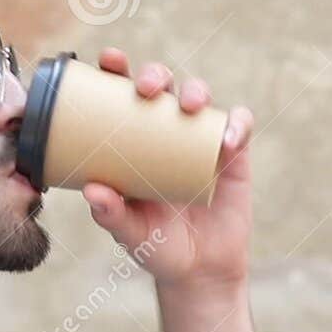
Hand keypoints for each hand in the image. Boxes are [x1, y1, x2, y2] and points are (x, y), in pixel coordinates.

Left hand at [80, 47, 254, 292]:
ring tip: (190, 107)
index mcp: (134, 141)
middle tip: (148, 89)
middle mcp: (167, 132)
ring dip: (196, 91)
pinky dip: (237, 125)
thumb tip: (92, 190)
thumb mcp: (130, 233)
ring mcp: (201, 140)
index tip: (110, 60)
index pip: (123, 95)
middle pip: (163, 85)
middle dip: (156, 75)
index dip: (118, 69)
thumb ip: (111, 215)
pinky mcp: (234, 155)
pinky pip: (239, 126)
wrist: (200, 272)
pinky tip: (229, 140)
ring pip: (201, 96)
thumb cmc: (157, 247)